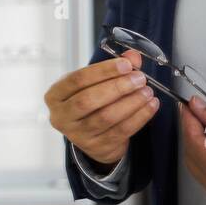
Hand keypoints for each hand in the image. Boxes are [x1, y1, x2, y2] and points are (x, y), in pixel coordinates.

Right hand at [45, 51, 158, 166]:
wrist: (91, 136)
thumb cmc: (90, 102)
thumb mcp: (93, 83)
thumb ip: (112, 68)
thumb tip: (132, 57)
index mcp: (55, 96)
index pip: (77, 79)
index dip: (103, 71)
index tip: (126, 64)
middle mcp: (61, 116)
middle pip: (88, 100)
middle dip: (117, 87)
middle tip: (139, 78)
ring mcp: (78, 135)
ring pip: (106, 117)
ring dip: (131, 102)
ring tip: (147, 91)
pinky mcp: (97, 147)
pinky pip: (121, 131)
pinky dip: (139, 117)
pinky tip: (150, 105)